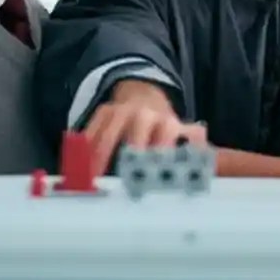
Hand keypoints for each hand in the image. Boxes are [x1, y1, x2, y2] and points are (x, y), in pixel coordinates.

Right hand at [84, 80, 206, 175]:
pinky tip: (77, 169)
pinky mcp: (104, 111)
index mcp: (170, 125)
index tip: (158, 179)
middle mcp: (147, 115)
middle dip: (132, 158)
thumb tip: (202, 182)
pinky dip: (84, 150)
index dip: (163, 160)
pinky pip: (91, 131)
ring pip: (109, 135)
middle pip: (137, 136)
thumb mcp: (184, 141)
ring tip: (92, 182)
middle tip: (125, 183)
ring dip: (99, 159)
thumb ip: (192, 159)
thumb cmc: (166, 132)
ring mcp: (123, 111)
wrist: (144, 96)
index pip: (168, 143)